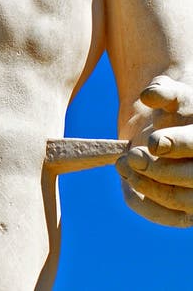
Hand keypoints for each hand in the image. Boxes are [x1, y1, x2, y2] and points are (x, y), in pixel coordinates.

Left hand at [116, 75, 192, 226]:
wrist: (171, 133)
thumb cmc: (172, 110)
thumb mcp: (170, 93)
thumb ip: (162, 91)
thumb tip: (147, 96)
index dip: (177, 144)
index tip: (152, 141)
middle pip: (190, 178)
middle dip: (157, 168)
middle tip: (131, 155)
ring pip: (177, 200)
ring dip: (147, 185)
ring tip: (122, 164)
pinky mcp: (186, 213)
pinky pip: (168, 217)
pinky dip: (145, 205)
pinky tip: (128, 184)